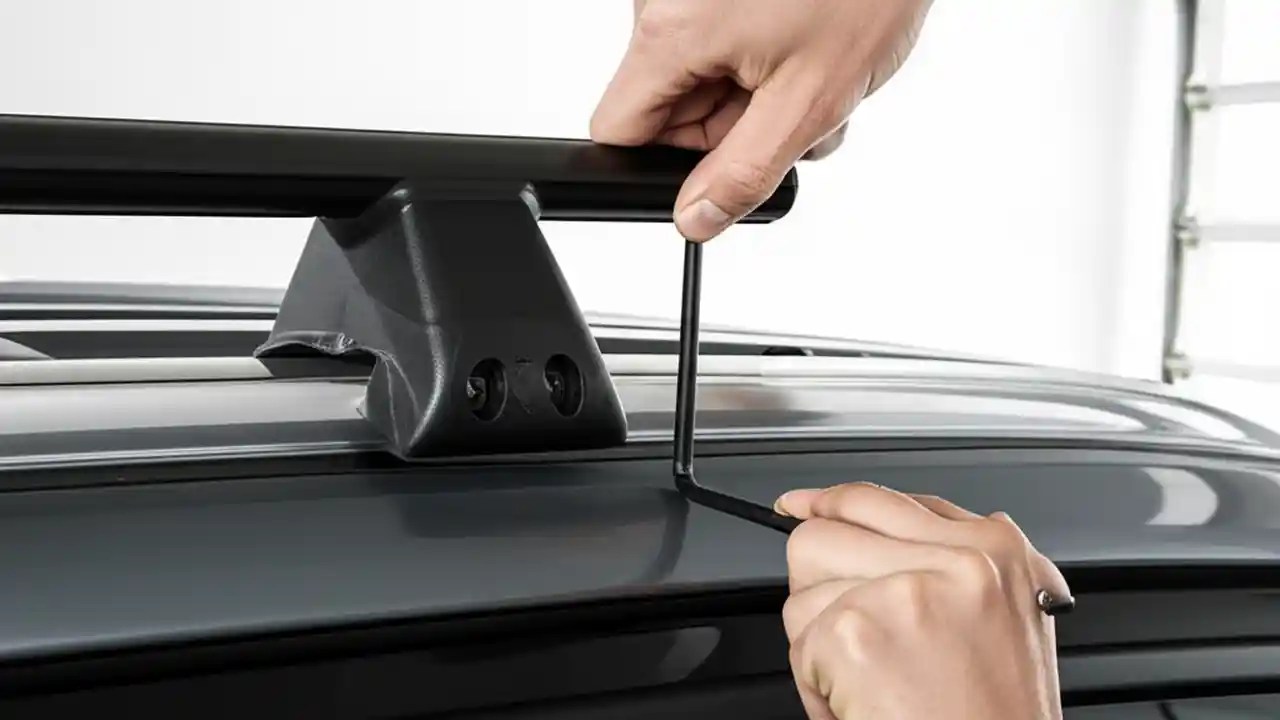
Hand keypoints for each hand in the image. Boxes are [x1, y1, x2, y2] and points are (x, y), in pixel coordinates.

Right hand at [591, 0, 932, 240]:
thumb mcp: (809, 101)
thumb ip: (744, 173)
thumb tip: (696, 218)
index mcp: (671, 34)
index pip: (620, 133)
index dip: (667, 167)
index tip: (719, 171)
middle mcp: (666, 5)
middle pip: (666, 109)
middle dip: (730, 130)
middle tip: (793, 113)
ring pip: (701, 82)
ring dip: (756, 100)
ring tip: (812, 77)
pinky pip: (722, 48)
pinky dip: (765, 64)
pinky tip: (806, 54)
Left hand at [775, 483, 1069, 719]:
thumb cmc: (994, 716)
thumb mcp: (999, 619)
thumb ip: (946, 563)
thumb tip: (870, 532)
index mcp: (995, 550)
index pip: (882, 500)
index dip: (831, 505)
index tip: (801, 507)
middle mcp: (956, 559)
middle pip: (824, 534)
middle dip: (817, 589)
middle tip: (850, 638)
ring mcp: (904, 592)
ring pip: (802, 594)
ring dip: (822, 648)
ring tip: (875, 683)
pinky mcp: (858, 631)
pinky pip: (801, 647)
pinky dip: (819, 689)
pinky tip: (867, 704)